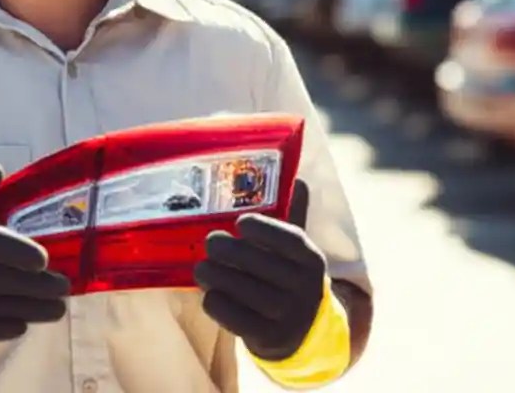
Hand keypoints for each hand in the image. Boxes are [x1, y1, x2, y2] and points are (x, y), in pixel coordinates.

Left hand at [194, 180, 324, 360]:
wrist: (305, 335)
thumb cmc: (291, 279)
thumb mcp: (298, 252)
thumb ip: (296, 216)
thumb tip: (301, 178)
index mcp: (312, 260)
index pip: (287, 238)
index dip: (261, 227)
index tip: (240, 222)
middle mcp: (302, 287)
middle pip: (252, 260)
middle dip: (223, 248)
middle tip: (210, 242)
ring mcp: (285, 315)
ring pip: (234, 286)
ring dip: (210, 273)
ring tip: (202, 268)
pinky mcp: (265, 337)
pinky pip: (226, 311)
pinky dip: (212, 300)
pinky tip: (211, 293)